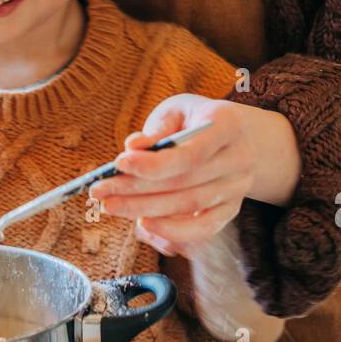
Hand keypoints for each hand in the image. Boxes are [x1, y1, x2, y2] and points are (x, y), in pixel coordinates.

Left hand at [89, 95, 257, 257]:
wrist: (235, 136)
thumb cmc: (196, 120)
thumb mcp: (177, 110)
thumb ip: (157, 128)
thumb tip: (132, 146)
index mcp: (229, 125)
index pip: (190, 153)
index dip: (153, 163)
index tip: (118, 163)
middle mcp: (240, 158)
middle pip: (185, 183)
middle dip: (137, 190)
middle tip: (101, 192)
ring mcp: (239, 187)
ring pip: (189, 207)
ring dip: (146, 210)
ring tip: (112, 206)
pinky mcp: (231, 209)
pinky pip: (202, 230)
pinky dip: (171, 231)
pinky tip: (143, 224)